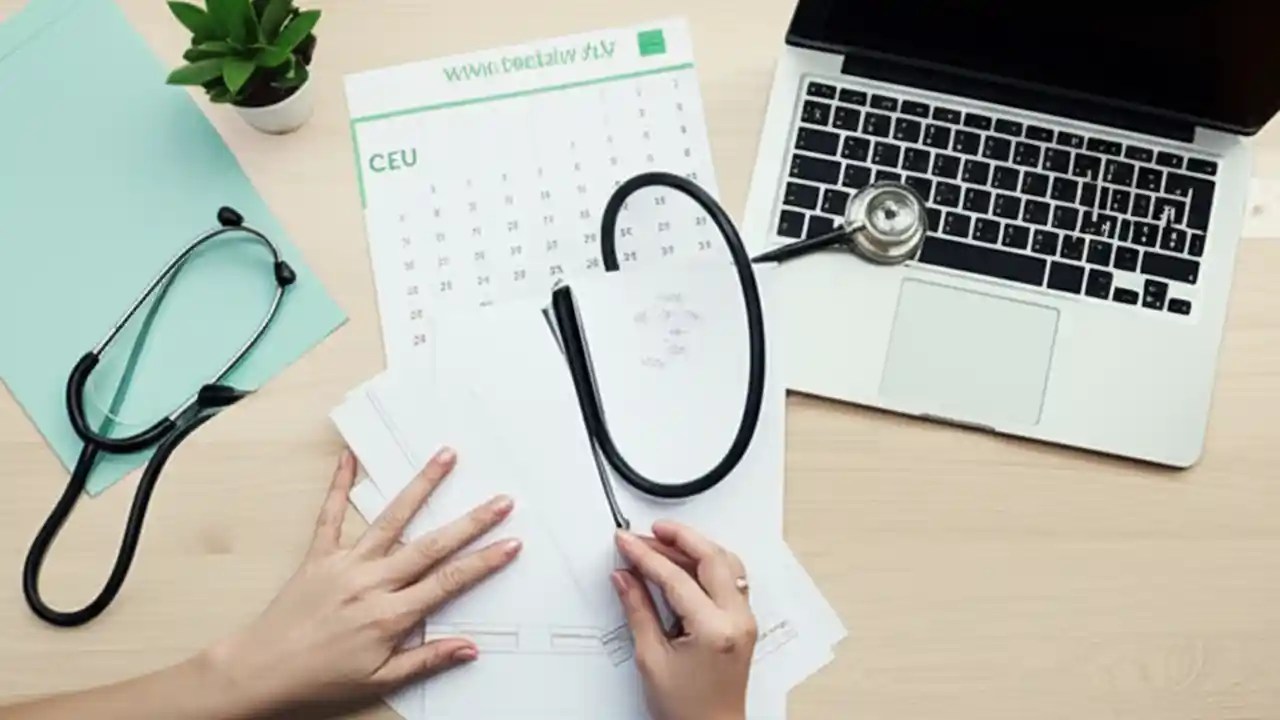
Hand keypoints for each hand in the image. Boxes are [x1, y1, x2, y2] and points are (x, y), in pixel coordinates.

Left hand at [203, 447, 521, 717]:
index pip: (448, 582)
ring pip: (391, 520)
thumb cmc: (317, 680)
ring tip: (445, 458)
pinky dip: (337, 485)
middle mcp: (371, 583)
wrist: (260, 671)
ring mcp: (345, 564)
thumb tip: (467, 648)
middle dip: (470, 522)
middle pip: (431, 546)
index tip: (510, 543)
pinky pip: (329, 515)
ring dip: (421, 487)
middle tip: (499, 500)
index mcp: (389, 615)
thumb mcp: (378, 681)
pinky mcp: (318, 556)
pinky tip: (349, 459)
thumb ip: (425, 660)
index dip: (483, 562)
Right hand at [612, 522, 756, 719]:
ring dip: (696, 546)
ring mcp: (745, 619)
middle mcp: (736, 620)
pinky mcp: (744, 622)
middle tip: (649, 531)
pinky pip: (731, 578)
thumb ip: (638, 610)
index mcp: (714, 630)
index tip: (626, 543)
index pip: (675, 577)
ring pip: (726, 563)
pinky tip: (687, 561)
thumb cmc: (687, 710)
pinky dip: (708, 563)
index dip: (646, 556)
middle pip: (711, 558)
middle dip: (678, 538)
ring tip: (665, 540)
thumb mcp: (651, 659)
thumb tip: (625, 578)